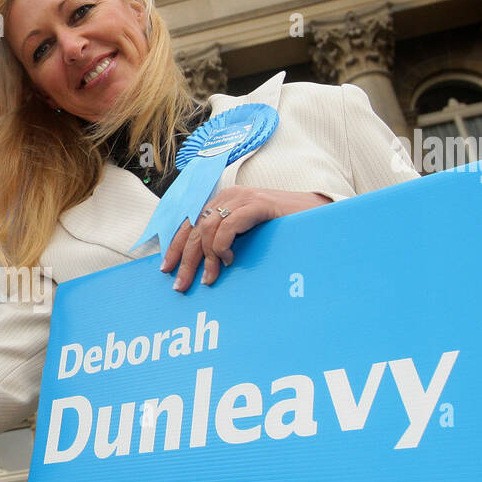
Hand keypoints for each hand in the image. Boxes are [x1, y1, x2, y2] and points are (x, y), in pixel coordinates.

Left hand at [160, 186, 331, 291]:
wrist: (316, 216)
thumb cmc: (280, 231)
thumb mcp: (246, 237)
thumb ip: (225, 243)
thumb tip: (202, 268)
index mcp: (222, 202)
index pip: (189, 223)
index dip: (175, 246)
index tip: (166, 269)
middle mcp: (228, 196)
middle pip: (195, 229)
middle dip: (186, 259)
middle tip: (182, 284)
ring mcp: (243, 197)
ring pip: (208, 228)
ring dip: (206, 257)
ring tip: (211, 277)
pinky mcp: (258, 203)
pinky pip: (229, 225)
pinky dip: (224, 244)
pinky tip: (230, 259)